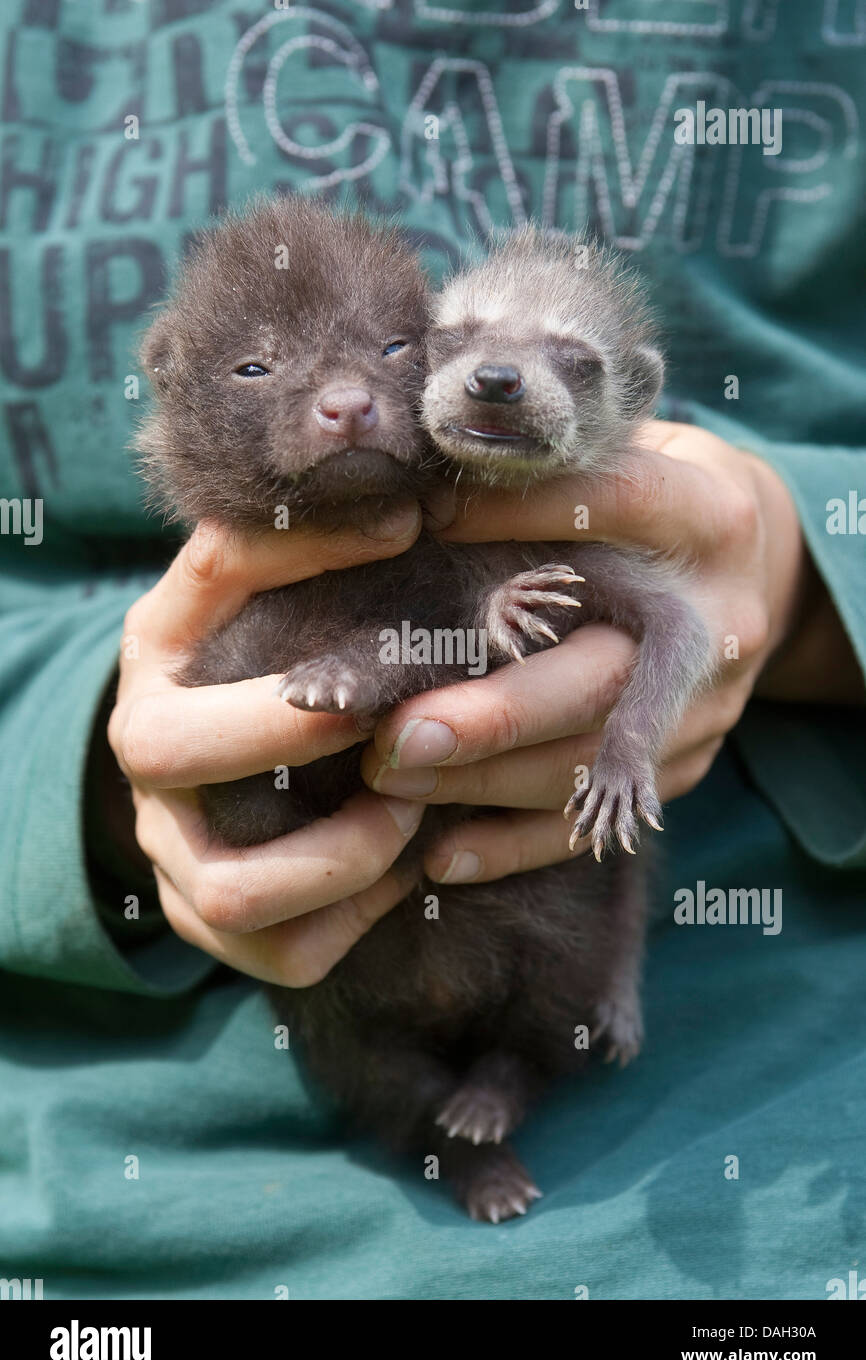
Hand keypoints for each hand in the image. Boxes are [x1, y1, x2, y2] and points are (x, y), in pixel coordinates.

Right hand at [107, 505, 425, 985]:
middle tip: (390, 723)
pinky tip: (401, 870)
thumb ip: (302, 549)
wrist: (212, 763)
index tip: (402, 538)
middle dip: (293, 736)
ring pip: (231, 894)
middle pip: (172, 755)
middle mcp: (144, 759)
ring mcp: (170, 854)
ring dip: (339, 857)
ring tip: (407, 816)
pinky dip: (355, 920)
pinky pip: (285, 956)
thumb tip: (401, 517)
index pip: (212, 575)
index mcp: (159, 656)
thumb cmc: (261, 669)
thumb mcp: (261, 595)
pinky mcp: (211, 922)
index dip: (303, 555)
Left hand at [361, 421, 856, 883]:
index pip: (620, 504)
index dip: (523, 512)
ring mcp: (711, 706)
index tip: (429, 520)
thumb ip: (548, 471)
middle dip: (496, 714)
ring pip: (590, 762)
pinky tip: (443, 854)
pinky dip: (516, 843)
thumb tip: (425, 487)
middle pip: (604, 677)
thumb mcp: (620, 459)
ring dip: (485, 780)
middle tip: (400, 734)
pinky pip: (600, 817)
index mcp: (709, 518)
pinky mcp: (687, 764)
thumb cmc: (648, 506)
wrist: (748, 569)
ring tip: (391, 778)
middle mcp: (721, 621)